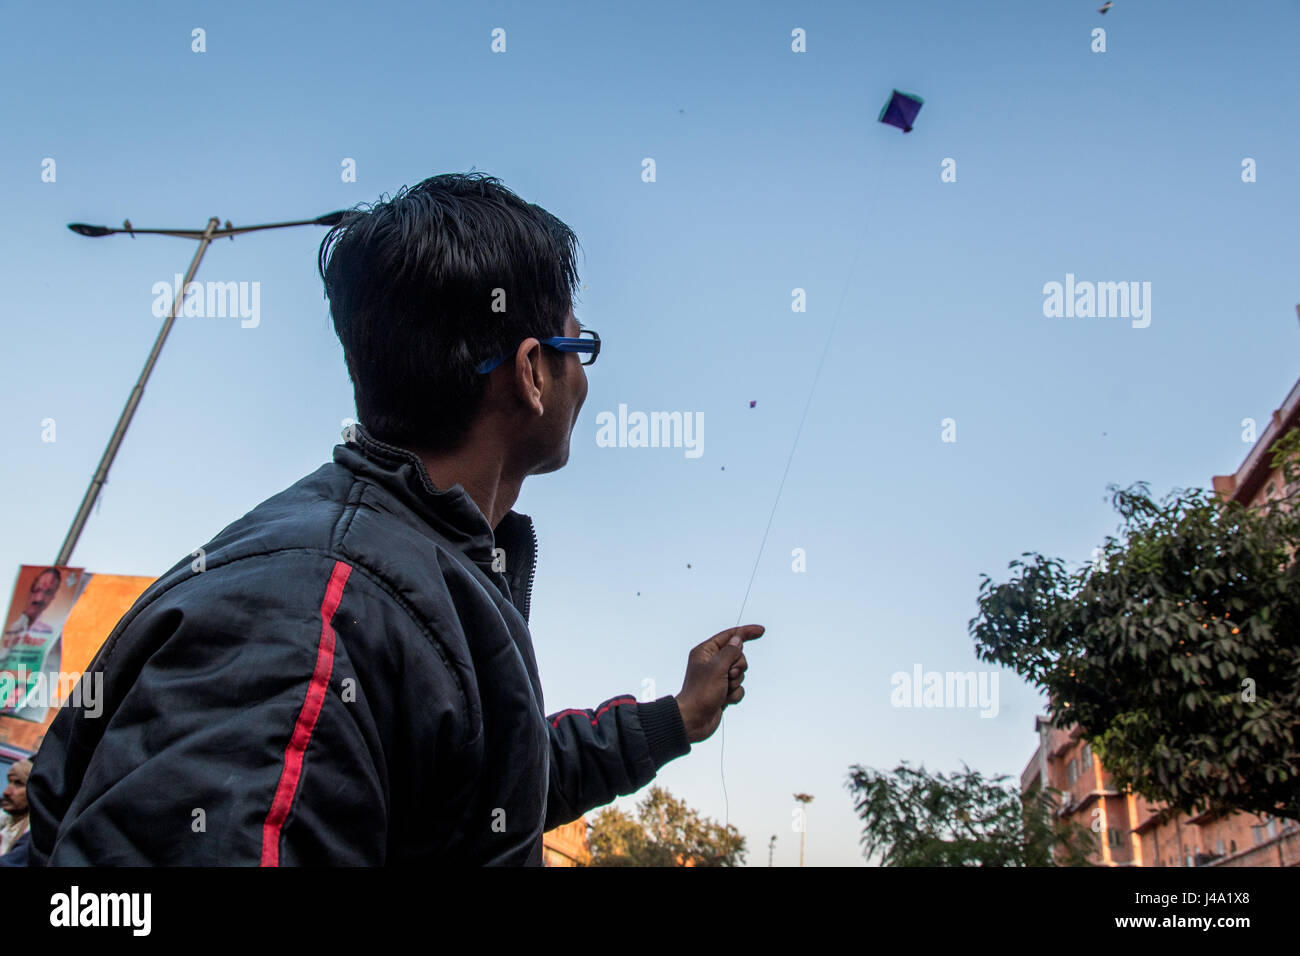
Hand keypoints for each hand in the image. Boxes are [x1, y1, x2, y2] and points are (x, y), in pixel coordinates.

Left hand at [674, 624, 763, 743]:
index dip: (746, 632)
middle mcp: (712, 662)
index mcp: (706, 652)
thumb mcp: (717, 667)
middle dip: (737, 667)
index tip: (761, 630)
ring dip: (735, 682)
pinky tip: (724, 699)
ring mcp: (718, 677)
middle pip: (738, 656)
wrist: (694, 720)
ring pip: (740, 673)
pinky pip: (739, 688)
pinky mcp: (723, 691)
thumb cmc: (701, 692)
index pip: (730, 636)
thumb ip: (730, 651)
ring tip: (723, 690)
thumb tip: (737, 640)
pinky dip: (734, 694)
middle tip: (727, 675)